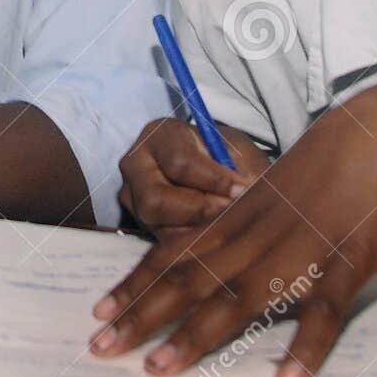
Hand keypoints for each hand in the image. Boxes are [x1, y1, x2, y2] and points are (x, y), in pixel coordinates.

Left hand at [90, 84, 376, 376]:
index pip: (173, 255)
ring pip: (239, 297)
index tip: (98, 313)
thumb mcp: (269, 195)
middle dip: (141, 316)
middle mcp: (257, 235)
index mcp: (236, 218)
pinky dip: (307, 346)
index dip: (134, 285)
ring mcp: (300, 248)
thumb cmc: (327, 166)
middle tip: (100, 347)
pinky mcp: (347, 260)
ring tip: (159, 369)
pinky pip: (325, 310)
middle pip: (189, 280)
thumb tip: (209, 258)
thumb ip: (240, 226)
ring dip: (196, 336)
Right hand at [118, 118, 269, 234]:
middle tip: (230, 212)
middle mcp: (136, 164)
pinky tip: (214, 235)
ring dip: (195, 229)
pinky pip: (162, 240)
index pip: (180, 162)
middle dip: (198, 210)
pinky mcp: (140, 222)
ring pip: (155, 224)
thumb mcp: (238, 152)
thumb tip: (244, 196)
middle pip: (155, 198)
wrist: (215, 171)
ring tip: (226, 224)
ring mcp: (132, 195)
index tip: (242, 190)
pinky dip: (191, 242)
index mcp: (160, 135)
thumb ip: (240, 170)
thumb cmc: (226, 156)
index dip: (213, 180)